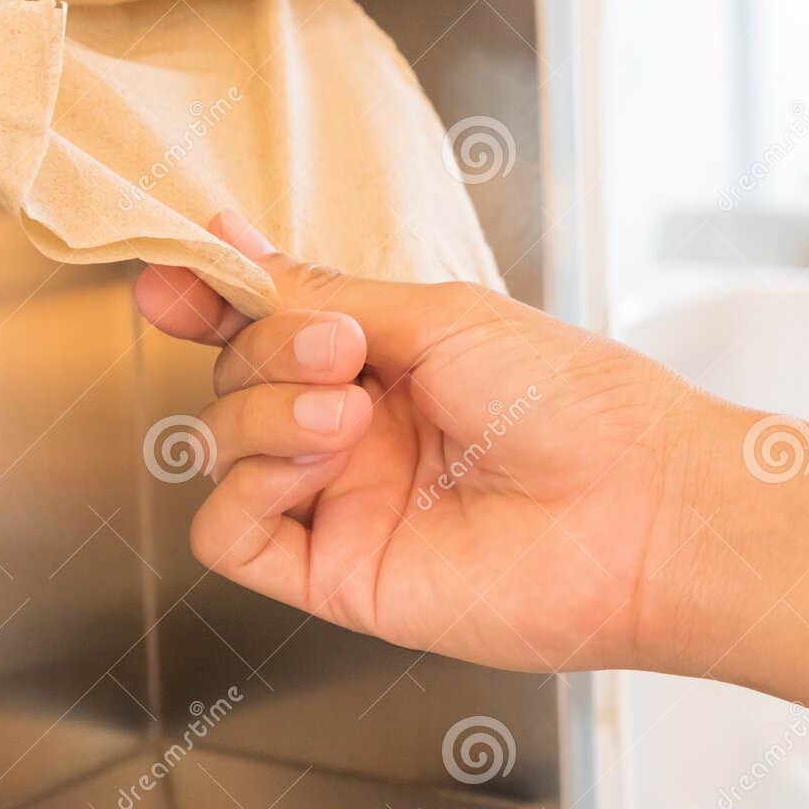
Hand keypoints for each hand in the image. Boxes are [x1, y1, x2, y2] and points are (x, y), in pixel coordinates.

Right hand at [133, 211, 711, 672]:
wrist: (639, 510)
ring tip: (345, 411)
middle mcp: (352, 429)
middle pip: (234, 375)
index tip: (169, 279)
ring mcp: (339, 500)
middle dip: (265, 349)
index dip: (207, 299)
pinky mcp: (333, 570)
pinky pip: (229, 533)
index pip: (262, 323)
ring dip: (262, 413)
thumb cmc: (569, 401)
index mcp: (380, 360)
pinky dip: (247, 487)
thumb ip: (318, 294)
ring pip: (220, 446)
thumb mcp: (433, 317)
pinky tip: (312, 467)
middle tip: (340, 350)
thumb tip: (230, 238)